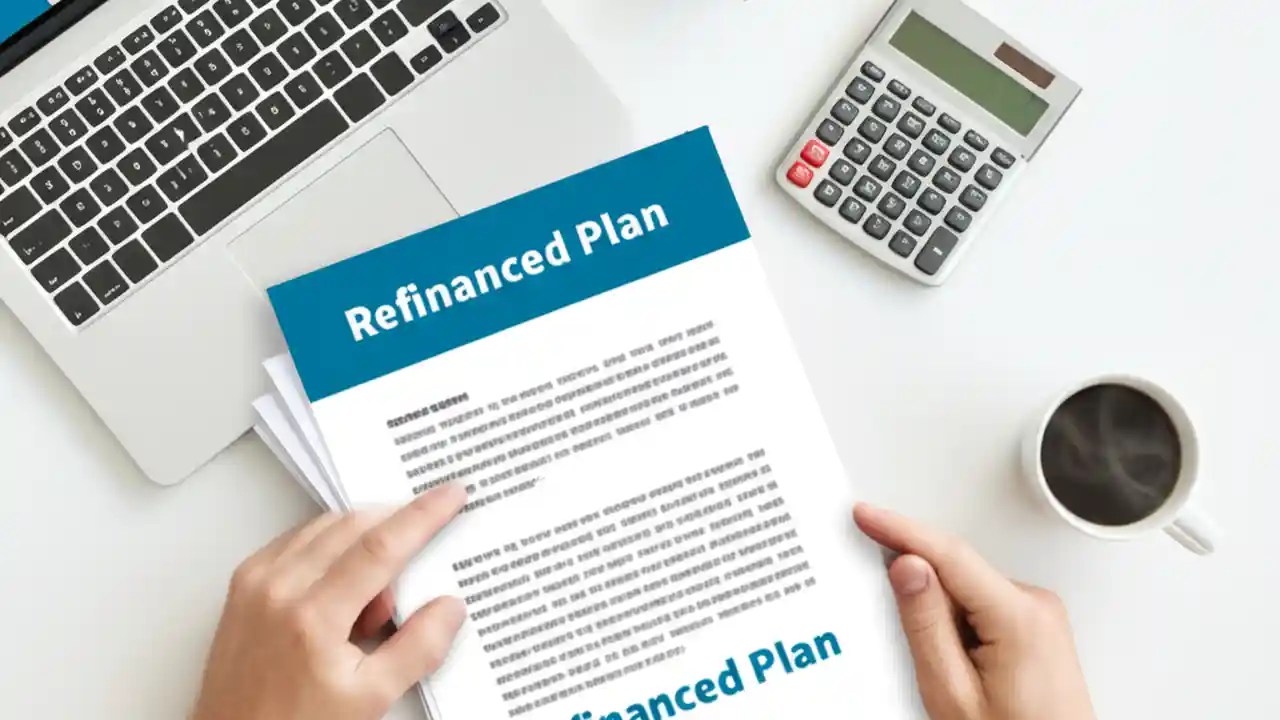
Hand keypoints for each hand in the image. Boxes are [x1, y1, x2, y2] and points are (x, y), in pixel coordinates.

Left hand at [192, 484, 467, 719]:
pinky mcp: (243, 583)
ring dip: (361, 543)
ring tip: (370, 604)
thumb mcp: (370, 700)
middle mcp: (277, 588)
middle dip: (394, 532)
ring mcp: (255, 582)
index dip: (422, 516)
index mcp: (312, 617)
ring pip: (325, 528)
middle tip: (416, 564)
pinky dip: (329, 549)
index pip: (381, 547)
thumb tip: (448, 608)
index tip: (449, 497)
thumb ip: (418, 649)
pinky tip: (340, 590)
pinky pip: (298, 541)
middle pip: (353, 526)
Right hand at [853, 503, 1094, 719]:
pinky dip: (957, 624)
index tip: (867, 515)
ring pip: (966, 592)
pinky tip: (956, 663)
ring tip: (944, 670)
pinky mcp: (1034, 628)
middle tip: (889, 616)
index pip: (949, 554)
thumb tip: (908, 568)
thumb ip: (926, 626)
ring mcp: (1039, 617)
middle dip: (917, 587)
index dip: (900, 529)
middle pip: (956, 573)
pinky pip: (982, 607)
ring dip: (939, 615)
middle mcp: (1035, 607)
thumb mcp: (953, 693)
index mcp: (1019, 617)